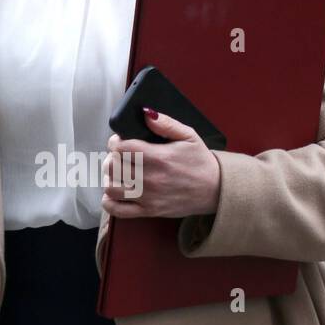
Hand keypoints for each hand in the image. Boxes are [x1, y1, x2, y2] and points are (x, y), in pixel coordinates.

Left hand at [100, 108, 221, 218]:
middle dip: (111, 158)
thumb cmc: (200, 162)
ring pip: (111, 187)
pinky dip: (110, 201)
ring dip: (110, 178)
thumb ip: (166, 123)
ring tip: (118, 173)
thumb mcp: (188, 136)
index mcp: (159, 157)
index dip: (115, 142)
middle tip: (118, 156)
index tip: (119, 141)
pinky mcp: (149, 211)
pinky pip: (118, 210)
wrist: (215, 190)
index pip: (122, 148)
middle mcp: (151, 178)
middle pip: (113, 166)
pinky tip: (115, 192)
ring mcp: (149, 197)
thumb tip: (145, 113)